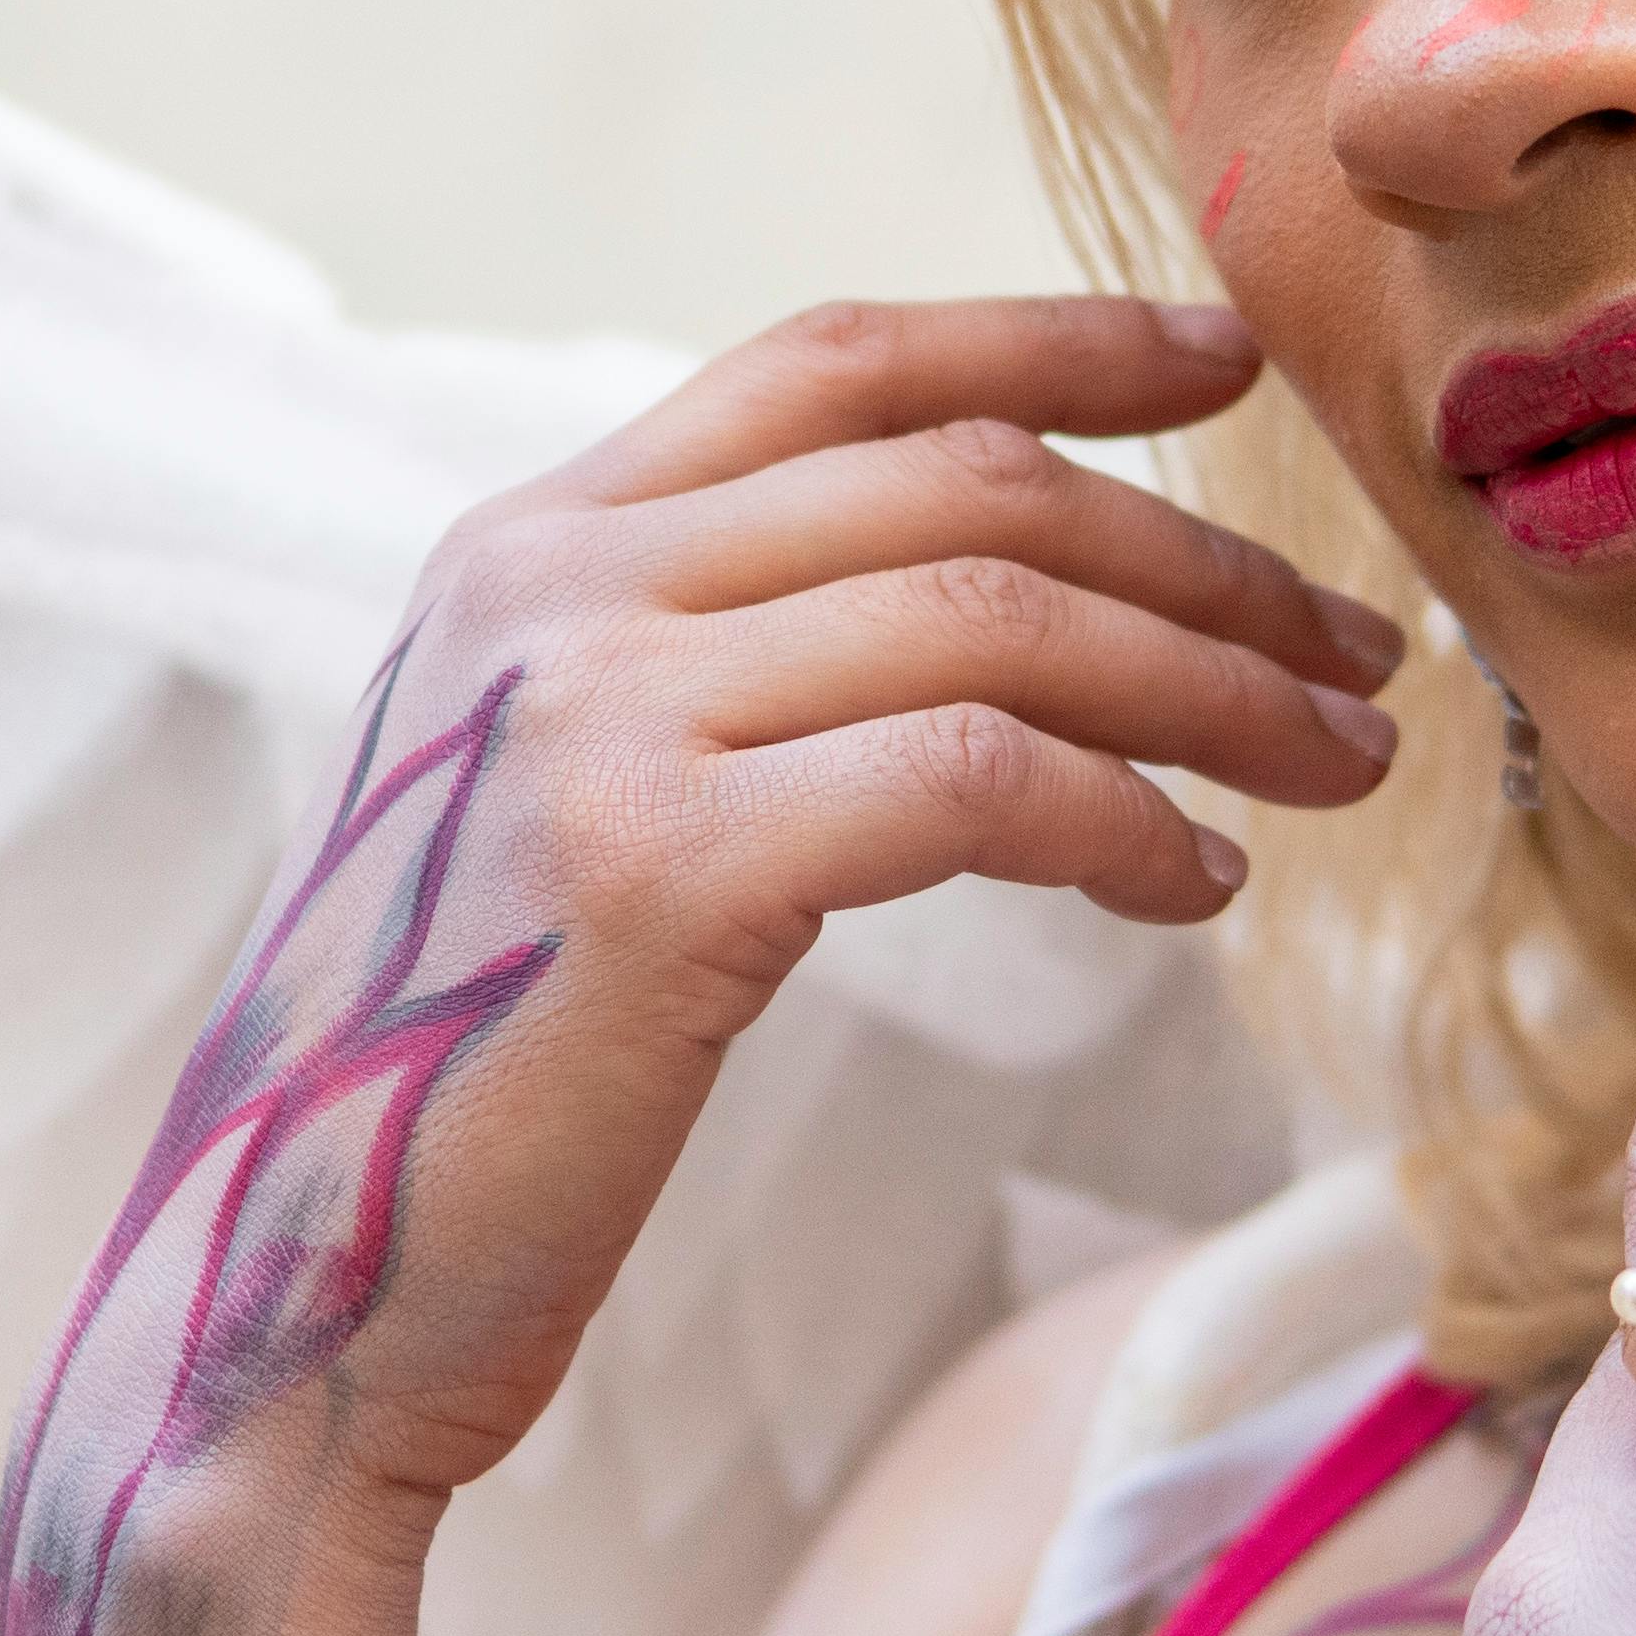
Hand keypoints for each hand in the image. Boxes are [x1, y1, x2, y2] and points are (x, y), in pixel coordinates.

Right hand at [138, 293, 1401, 1531]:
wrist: (280, 1299)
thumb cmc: (451, 1080)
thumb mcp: (542, 800)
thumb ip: (693, 668)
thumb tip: (957, 606)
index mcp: (528, 546)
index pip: (836, 363)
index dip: (1052, 336)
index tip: (1224, 359)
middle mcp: (551, 589)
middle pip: (962, 482)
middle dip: (1198, 550)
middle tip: (1355, 647)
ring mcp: (593, 719)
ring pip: (998, 617)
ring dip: (1211, 682)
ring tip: (1337, 762)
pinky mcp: (658, 873)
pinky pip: (976, 780)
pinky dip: (1122, 817)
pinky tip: (1194, 885)